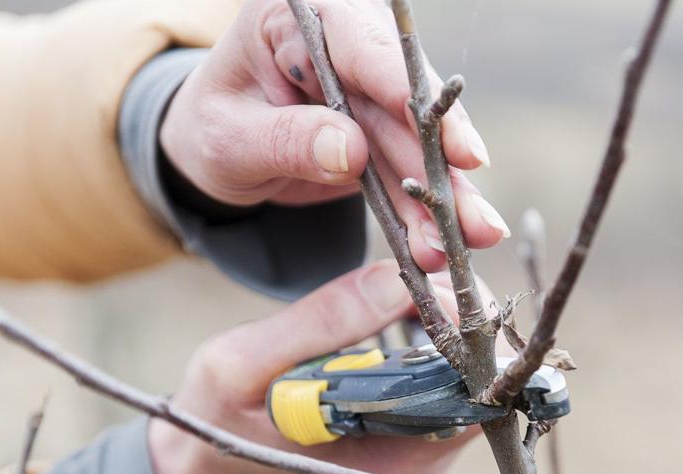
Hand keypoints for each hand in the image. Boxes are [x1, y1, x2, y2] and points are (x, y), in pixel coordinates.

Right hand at [149, 259, 485, 473]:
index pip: (469, 392)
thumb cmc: (214, 420)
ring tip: (411, 282)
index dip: (465, 327)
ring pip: (461, 381)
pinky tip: (401, 308)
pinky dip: (426, 342)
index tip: (437, 273)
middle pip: (475, 384)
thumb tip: (397, 277)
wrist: (205, 471)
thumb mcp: (241, 364)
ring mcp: (418, 461)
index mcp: (389, 467)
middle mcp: (418, 473)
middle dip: (456, 318)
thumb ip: (321, 322)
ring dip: (442, 326)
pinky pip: (439, 384)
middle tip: (427, 262)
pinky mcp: (410, 445)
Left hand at [159, 0, 510, 270]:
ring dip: (445, 198)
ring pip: (419, 144)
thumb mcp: (227, 136)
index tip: (453, 145)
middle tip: (470, 221)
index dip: (413, 99)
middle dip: (439, 168)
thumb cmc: (211, 127)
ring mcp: (369, 88)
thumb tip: (350, 152)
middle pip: (406, 105)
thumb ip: (286, 139)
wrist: (215, 148)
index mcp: (298, 18)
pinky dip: (429, 208)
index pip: (365, 50)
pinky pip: (412, 169)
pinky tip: (453, 239)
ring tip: (471, 241)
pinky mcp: (382, 130)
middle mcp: (346, 44)